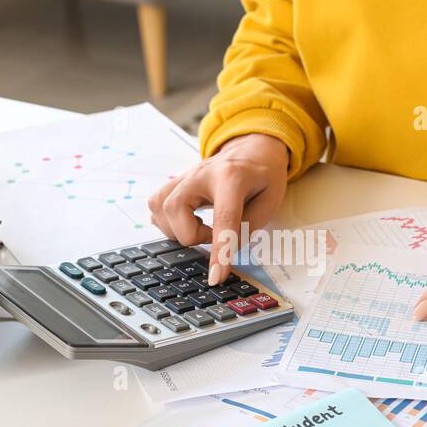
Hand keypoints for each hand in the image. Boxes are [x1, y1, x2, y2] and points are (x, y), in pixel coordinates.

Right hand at [148, 133, 289, 284]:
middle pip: (175, 209)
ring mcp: (184, 176)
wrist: (252, 149)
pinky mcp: (174, 182)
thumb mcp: (271, 201)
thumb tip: (224, 251)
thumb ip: (248, 228)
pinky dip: (168, 222)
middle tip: (212, 235)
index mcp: (232, 176)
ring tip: (201, 228)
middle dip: (191, 235)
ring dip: (178, 229)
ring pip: (159, 207)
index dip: (220, 251)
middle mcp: (201, 173)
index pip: (223, 218)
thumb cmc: (263, 176)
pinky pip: (155, 205)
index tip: (216, 278)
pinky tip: (187, 222)